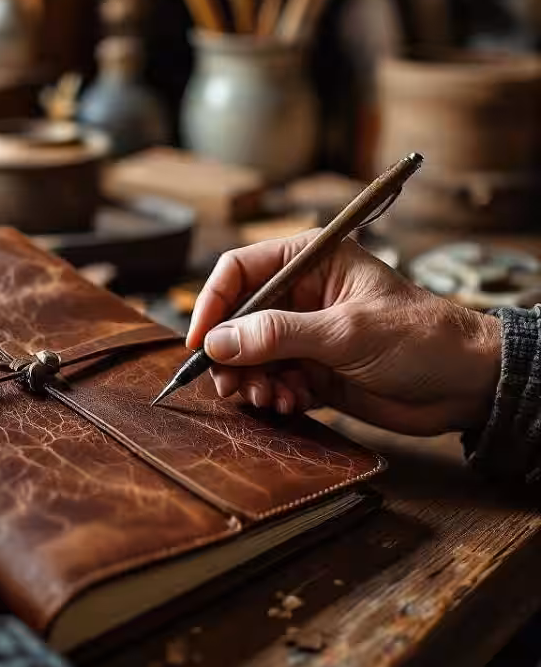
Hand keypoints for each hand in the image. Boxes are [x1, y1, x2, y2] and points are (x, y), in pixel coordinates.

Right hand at [186, 231, 501, 435]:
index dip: (213, 304)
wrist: (467, 385)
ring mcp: (305, 334)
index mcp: (310, 262)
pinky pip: (271, 380)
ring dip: (251, 380)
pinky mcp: (311, 370)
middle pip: (238, 319)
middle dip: (231, 354)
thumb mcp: (345, 332)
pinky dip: (273, 396)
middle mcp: (301, 295)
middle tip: (231, 385)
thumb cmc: (420, 338)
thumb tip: (217, 343)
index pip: (240, 271)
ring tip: (268, 399)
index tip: (200, 342)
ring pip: (250, 355)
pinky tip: (291, 405)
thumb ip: (278, 335)